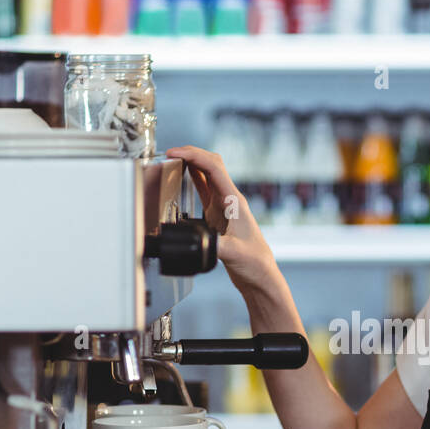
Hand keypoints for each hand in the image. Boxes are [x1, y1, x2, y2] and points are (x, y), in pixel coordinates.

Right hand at [164, 145, 277, 295]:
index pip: (213, 168)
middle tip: (170, 153)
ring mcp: (223, 207)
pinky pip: (204, 190)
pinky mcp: (217, 216)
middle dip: (191, 154)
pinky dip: (192, 180)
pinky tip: (183, 177)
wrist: (259, 275)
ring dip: (191, 164)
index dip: (194, 155)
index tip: (175, 153)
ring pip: (206, 175)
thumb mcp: (232, 253)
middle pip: (210, 165)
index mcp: (234, 201)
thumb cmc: (253, 263)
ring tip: (173, 160)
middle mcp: (230, 200)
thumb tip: (198, 240)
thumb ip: (214, 245)